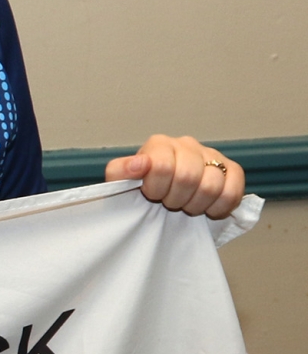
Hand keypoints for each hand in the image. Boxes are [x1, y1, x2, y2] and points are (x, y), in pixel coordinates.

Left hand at [106, 136, 244, 218]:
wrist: (161, 202)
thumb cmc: (141, 190)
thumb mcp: (121, 182)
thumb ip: (120, 171)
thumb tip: (139, 164)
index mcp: (160, 144)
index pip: (162, 167)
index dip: (156, 189)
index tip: (152, 195)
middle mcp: (187, 144)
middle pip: (188, 177)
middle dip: (175, 199)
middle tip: (169, 203)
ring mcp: (212, 155)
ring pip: (211, 186)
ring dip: (195, 204)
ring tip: (186, 205)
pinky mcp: (232, 170)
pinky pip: (233, 191)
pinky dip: (219, 206)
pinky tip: (207, 209)